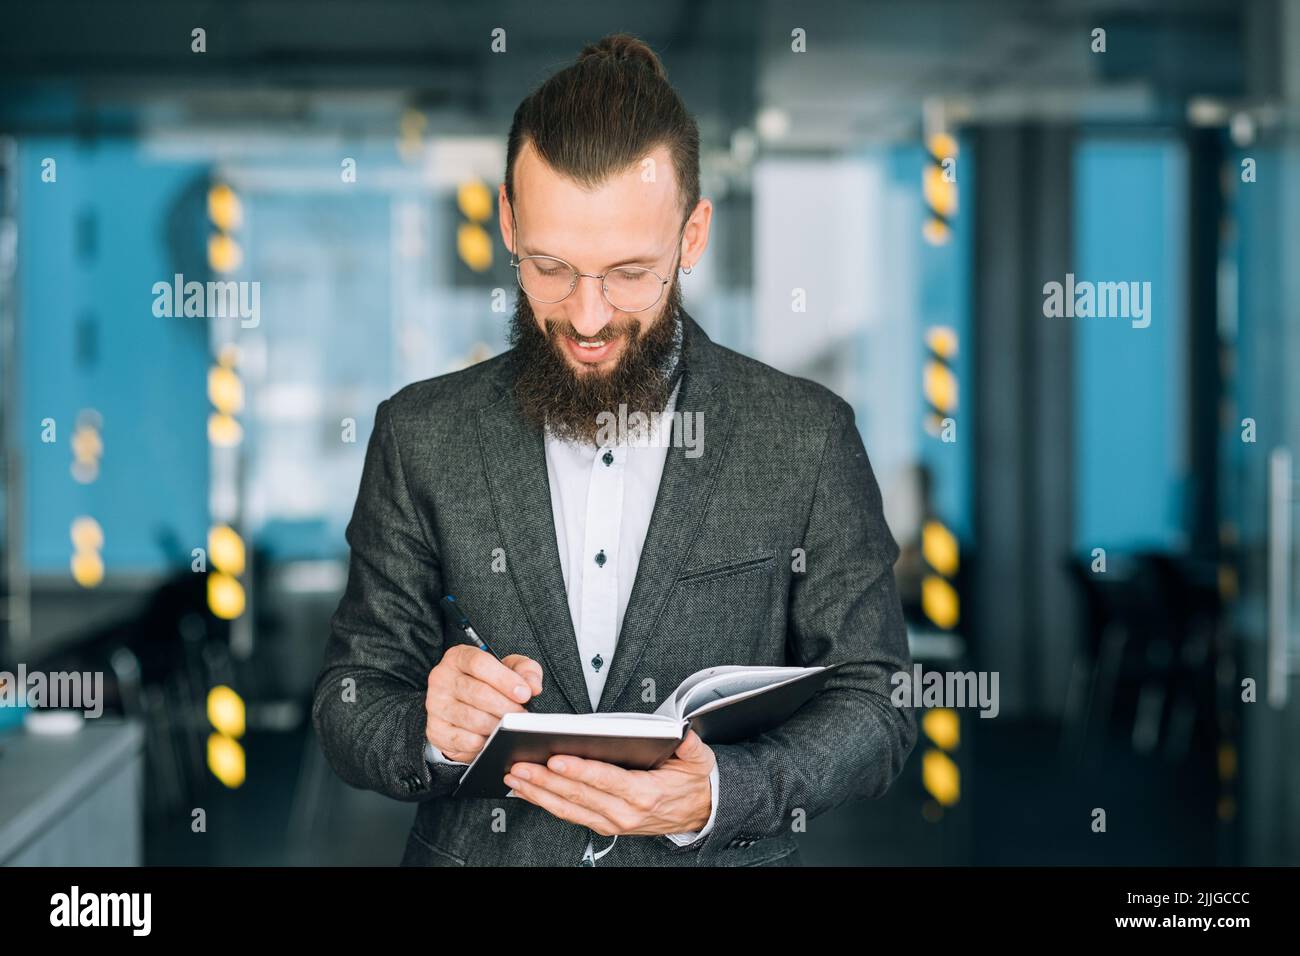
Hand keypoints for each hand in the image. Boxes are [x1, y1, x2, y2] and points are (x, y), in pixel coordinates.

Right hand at [426, 646, 542, 762]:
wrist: (462, 708)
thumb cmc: (489, 684)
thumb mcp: (509, 669)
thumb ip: (525, 671)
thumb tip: (533, 686)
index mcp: (458, 657)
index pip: (479, 663)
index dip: (505, 679)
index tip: (524, 694)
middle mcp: (441, 678)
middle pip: (477, 693)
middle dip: (506, 707)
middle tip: (521, 715)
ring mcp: (435, 704)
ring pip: (471, 718)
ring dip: (496, 725)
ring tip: (509, 727)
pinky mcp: (435, 729)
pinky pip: (461, 740)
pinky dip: (481, 742)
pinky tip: (491, 738)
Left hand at [503, 730, 714, 836]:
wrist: (698, 812)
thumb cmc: (691, 783)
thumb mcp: (698, 760)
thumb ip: (690, 745)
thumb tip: (682, 731)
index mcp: (645, 793)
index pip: (606, 780)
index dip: (579, 770)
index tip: (556, 759)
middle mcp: (625, 811)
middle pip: (579, 794)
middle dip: (546, 779)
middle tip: (521, 764)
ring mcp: (612, 821)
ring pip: (568, 808)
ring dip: (539, 793)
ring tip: (516, 776)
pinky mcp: (603, 824)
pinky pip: (569, 814)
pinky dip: (545, 803)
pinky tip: (528, 790)